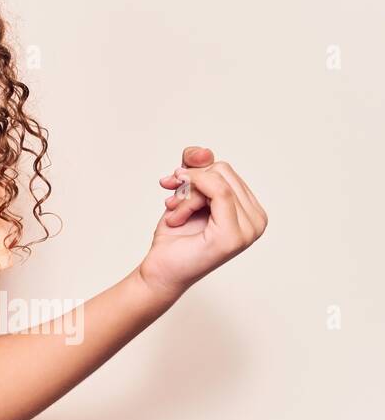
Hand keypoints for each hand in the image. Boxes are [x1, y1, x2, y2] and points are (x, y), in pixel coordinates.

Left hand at [139, 145, 267, 301]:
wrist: (160, 269)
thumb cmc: (175, 235)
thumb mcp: (185, 191)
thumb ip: (196, 167)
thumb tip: (202, 150)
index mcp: (251, 209)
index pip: (223, 169)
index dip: (193, 173)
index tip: (172, 185)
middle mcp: (258, 219)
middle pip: (221, 171)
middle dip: (189, 184)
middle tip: (173, 204)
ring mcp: (250, 229)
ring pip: (215, 181)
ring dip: (185, 195)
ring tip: (175, 215)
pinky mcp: (234, 235)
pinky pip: (217, 191)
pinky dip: (187, 199)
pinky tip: (175, 218)